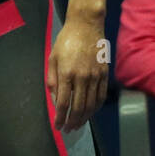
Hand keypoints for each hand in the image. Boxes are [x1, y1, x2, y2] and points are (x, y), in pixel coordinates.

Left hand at [48, 15, 108, 132]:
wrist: (86, 27)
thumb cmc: (66, 41)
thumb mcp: (52, 58)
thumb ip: (52, 79)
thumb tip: (53, 98)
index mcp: (66, 74)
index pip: (63, 102)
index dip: (60, 117)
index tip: (57, 126)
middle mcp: (82, 78)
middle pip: (78, 107)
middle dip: (72, 121)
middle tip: (67, 129)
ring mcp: (95, 77)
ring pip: (91, 104)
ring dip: (84, 118)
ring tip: (77, 125)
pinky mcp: (104, 75)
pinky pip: (101, 96)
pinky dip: (96, 108)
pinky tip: (90, 113)